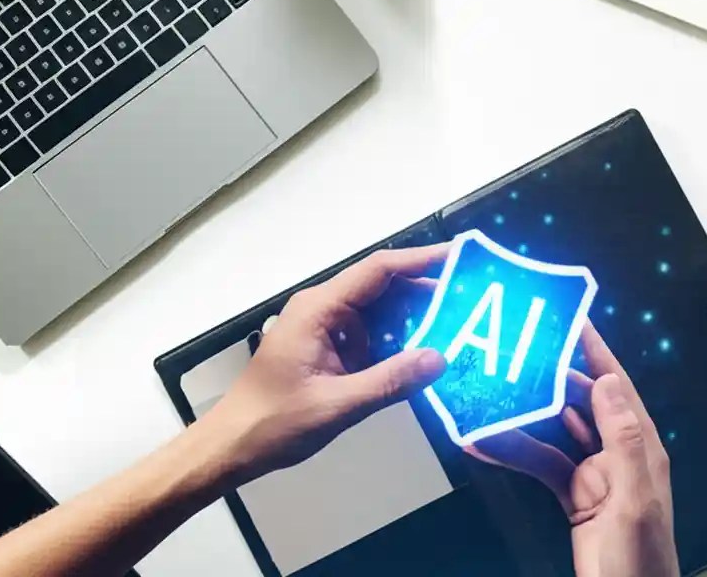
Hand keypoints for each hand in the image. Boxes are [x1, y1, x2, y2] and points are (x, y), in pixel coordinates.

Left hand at [197, 245, 450, 484]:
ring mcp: (329, 329)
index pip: (379, 270)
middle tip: (474, 301)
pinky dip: (403, 343)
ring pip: (385, 313)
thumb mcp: (337, 405)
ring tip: (462, 327)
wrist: (232, 447)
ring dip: (419, 320)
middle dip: (429, 293)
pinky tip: (430, 355)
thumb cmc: (271, 423)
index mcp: (319, 309)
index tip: (461, 259)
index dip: (422, 261)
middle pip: (387, 288)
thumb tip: (439, 359)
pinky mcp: (333, 349)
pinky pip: (376, 336)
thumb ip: (390, 381)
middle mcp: (325, 310)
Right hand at [465, 323, 678, 576]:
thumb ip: (622, 442)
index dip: (595, 350)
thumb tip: (607, 384)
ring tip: (492, 388)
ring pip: (555, 430)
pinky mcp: (575, 495)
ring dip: (525, 412)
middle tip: (514, 348)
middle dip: (550, 374)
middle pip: (582, 400)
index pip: (617, 385)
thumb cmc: (640, 561)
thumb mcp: (632, 501)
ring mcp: (595, 473)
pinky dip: (514, 452)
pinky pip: (541, 463)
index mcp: (641, 446)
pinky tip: (486, 442)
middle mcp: (619, 452)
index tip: (570, 318)